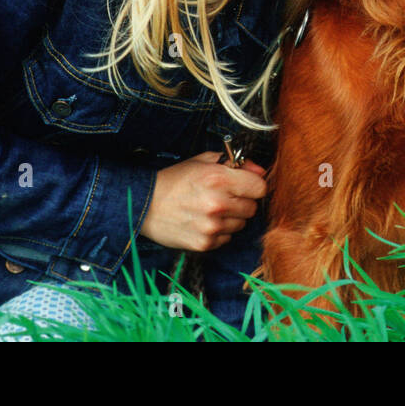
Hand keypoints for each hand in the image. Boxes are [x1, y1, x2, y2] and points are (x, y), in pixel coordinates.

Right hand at [140, 151, 267, 251]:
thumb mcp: (202, 162)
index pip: (260, 188)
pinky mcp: (205, 243)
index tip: (245, 185)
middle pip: (252, 208)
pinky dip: (219, 232)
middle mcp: (218, 203)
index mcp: (218, 178)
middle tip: (223, 197)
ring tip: (210, 209)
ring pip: (241, 224)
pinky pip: (227, 238)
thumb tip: (259, 171)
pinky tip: (203, 221)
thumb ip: (234, 163)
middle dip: (242, 202)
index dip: (253, 185)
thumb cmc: (174, 181)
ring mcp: (212, 226)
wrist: (144, 205)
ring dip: (231, 218)